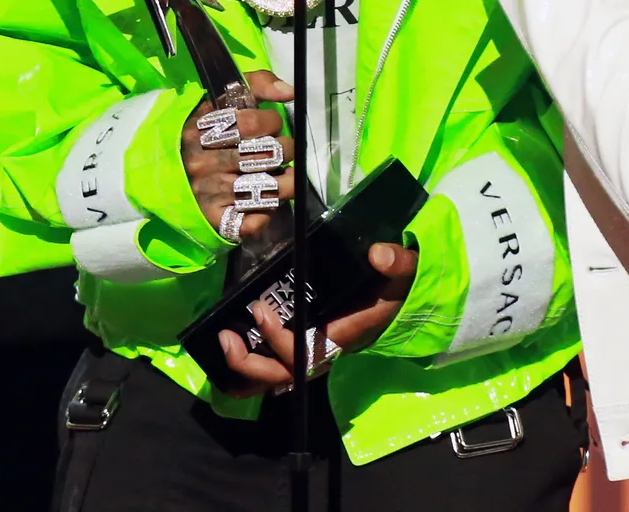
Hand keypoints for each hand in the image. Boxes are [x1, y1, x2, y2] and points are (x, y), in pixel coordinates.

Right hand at [180, 70, 296, 244]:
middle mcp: (204, 162)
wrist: (162, 170)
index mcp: (204, 130)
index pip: (253, 123)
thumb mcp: (223, 99)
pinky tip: (265, 202)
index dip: (272, 121)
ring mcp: (208, 193)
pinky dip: (265, 213)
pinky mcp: (214, 220)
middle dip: (285, 150)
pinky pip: (251, 222)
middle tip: (283, 150)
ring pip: (266, 190)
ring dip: (285, 183)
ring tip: (284, 176)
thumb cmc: (205, 131)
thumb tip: (289, 92)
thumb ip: (258, 84)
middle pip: (266, 156)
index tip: (273, 124)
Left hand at [215, 243, 419, 393]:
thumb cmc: (396, 285)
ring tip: (224, 342)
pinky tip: (232, 355)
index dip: (280, 341)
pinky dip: (254, 368)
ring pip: (279, 375)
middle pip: (286, 374)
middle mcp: (326, 351)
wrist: (402, 296)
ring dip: (248, 367)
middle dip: (254, 364)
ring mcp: (315, 351)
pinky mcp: (307, 344)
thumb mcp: (404, 270)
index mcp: (344, 336)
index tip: (259, 310)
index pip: (308, 354)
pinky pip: (278, 365)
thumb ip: (397, 262)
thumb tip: (379, 254)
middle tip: (227, 338)